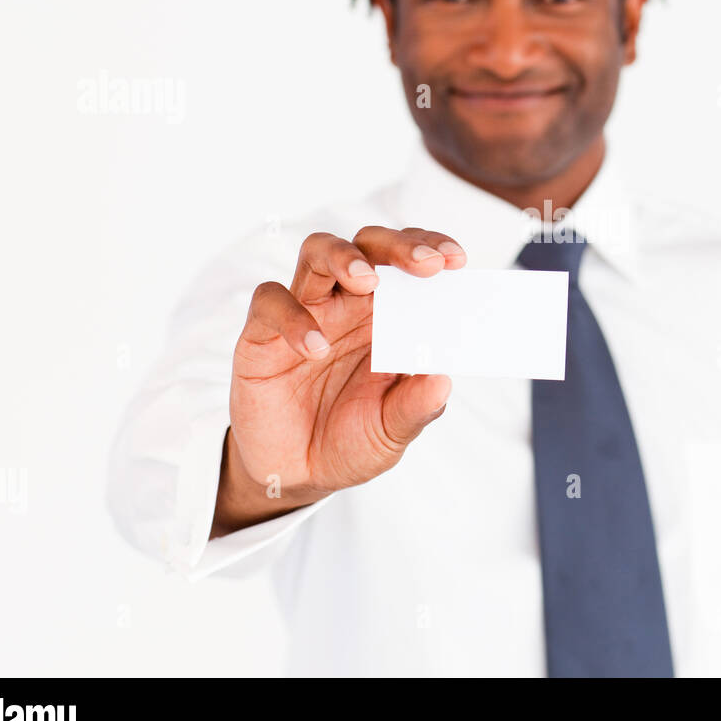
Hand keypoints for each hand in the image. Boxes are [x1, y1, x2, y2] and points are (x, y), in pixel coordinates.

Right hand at [213, 226, 465, 534]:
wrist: (296, 476)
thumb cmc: (350, 440)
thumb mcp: (391, 431)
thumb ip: (415, 406)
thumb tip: (443, 379)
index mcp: (386, 316)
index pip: (409, 263)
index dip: (431, 249)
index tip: (458, 260)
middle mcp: (347, 305)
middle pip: (368, 244)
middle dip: (398, 245)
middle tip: (426, 264)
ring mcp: (305, 313)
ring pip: (316, 253)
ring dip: (343, 257)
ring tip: (366, 280)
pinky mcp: (262, 335)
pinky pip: (270, 302)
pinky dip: (293, 317)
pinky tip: (316, 349)